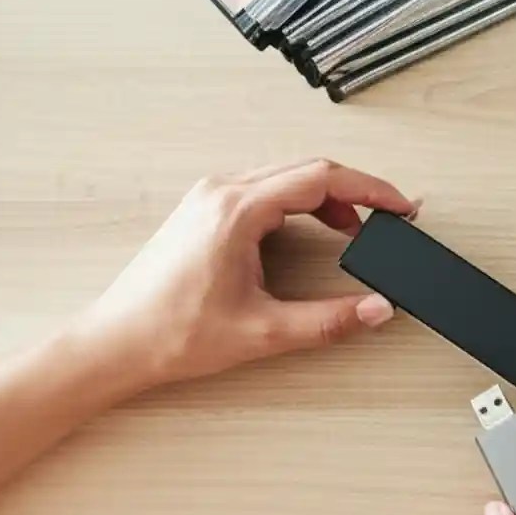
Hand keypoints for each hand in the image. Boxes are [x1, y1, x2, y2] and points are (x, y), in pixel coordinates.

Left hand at [73, 159, 414, 389]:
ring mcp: (210, 198)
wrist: (114, 344)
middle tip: (390, 216)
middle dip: (356, 192)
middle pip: (308, 170)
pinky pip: (265, 188)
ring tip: (355, 230)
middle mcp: (222, 192)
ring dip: (327, 198)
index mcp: (237, 210)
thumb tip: (377, 309)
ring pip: (286, 176)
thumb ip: (330, 321)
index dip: (371, 190)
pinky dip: (300, 203)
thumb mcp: (263, 331)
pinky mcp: (204, 210)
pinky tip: (313, 229)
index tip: (401, 206)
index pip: (322, 178)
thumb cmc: (169, 333)